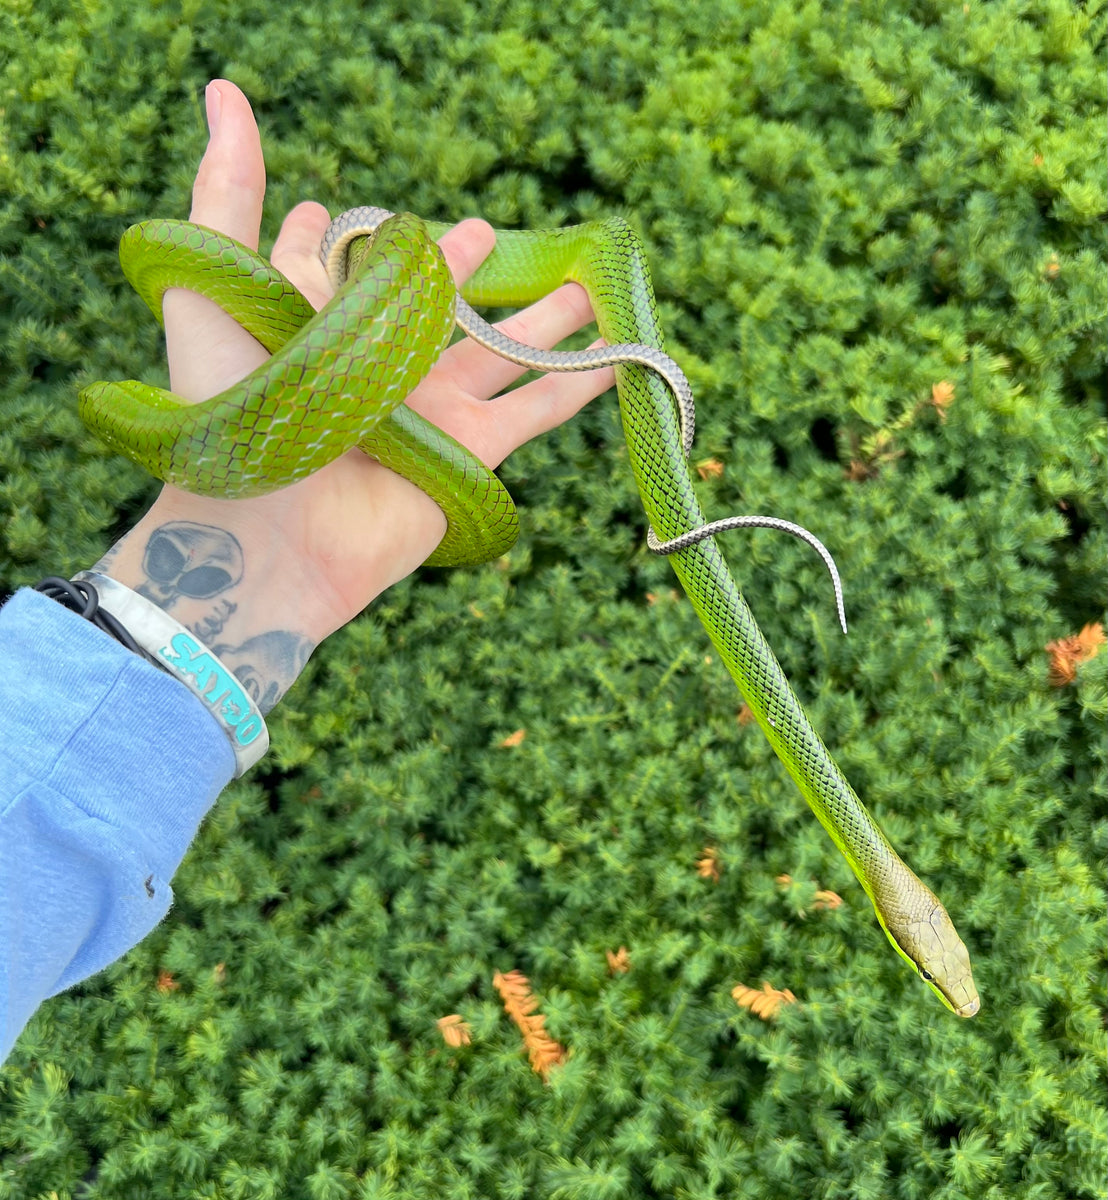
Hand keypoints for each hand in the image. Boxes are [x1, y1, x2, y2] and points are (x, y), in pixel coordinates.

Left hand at [91, 80, 613, 711]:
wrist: (267, 532)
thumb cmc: (228, 405)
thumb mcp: (212, 281)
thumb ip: (226, 193)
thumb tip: (225, 92)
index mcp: (317, 320)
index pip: (335, 267)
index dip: (340, 238)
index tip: (342, 212)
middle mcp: (377, 362)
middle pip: (433, 304)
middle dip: (461, 267)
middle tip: (489, 232)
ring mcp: (430, 407)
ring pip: (499, 350)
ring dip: (541, 323)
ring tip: (583, 288)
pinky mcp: (470, 448)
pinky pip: (536, 409)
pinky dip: (578, 385)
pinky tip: (616, 357)